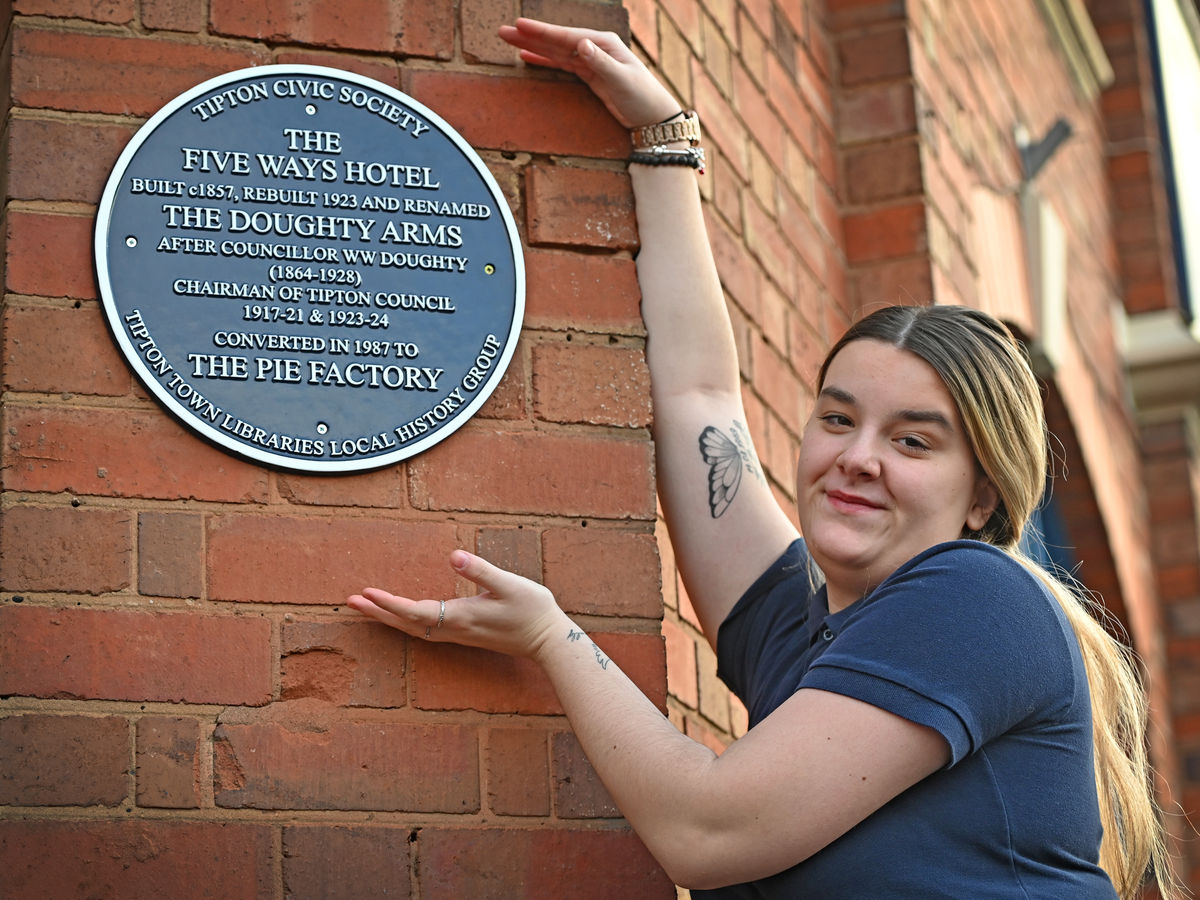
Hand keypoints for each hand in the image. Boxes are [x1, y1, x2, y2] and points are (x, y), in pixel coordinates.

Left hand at [347, 550, 568, 659]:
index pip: (415, 611)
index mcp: (460, 617)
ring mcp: (457, 635)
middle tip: (349, 601)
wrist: (548, 640)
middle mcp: (453, 630)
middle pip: (405, 624)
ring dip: (386, 618)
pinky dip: (404, 622)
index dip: (389, 602)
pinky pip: (423, 630)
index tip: (366, 592)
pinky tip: (399, 616)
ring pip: (412, 629)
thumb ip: (480, 570)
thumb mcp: (509, 584)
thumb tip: (453, 555)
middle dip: (377, 613)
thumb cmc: (531, 609)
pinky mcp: (462, 634)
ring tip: (364, 607)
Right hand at [498, 17, 680, 128]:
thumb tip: (581, 44)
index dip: (542, 33)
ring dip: (533, 47)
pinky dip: (544, 61)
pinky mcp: (589, 76)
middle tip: (503, 31)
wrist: (654, 117)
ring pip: (556, 52)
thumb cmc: (643, 96)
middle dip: (530, 36)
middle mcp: (595, 48)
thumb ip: (600, 62)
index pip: (566, 37)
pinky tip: (528, 58)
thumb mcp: (622, 80)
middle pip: (556, 41)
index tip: (520, 25)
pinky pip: (562, 65)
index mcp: (603, 43)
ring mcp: (591, 61)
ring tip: (509, 41)